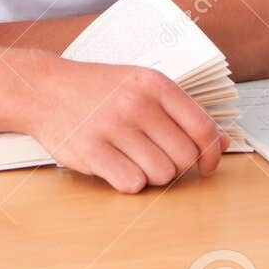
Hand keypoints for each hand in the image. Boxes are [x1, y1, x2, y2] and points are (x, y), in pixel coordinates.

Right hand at [23, 54, 227, 193]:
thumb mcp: (143, 86)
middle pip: (184, 157)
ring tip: (135, 159)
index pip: (202, 126)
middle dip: (177, 166)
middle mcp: (138, 104)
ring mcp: (114, 128)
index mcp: (155, 84)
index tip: (208, 165)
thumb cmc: (99, 90)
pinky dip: (130, 182)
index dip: (212, 152)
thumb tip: (222, 142)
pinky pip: (132, 184)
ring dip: (153, 175)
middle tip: (159, 158)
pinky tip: (118, 166)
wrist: (45, 89)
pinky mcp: (92, 152)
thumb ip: (182, 111)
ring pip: (161, 174)